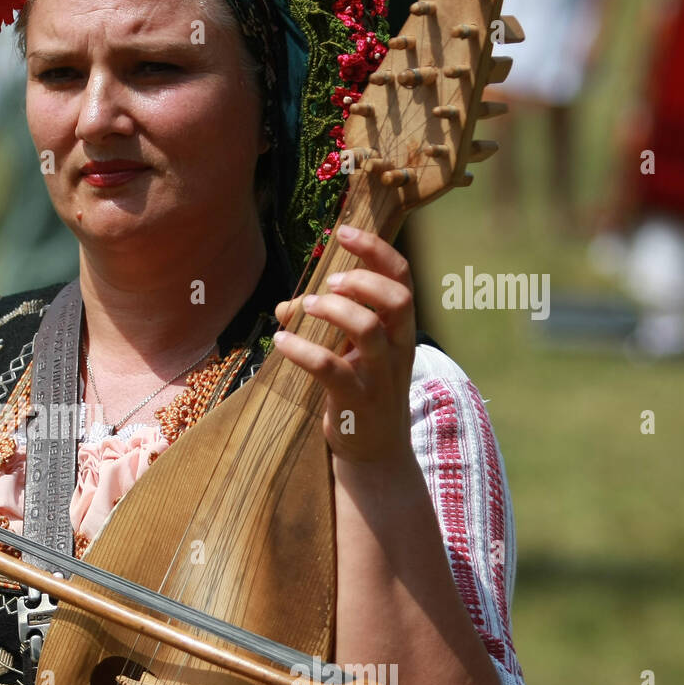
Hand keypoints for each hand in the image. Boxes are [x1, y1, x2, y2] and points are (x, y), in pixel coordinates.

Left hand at [271, 224, 416, 464]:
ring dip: (333, 311)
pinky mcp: (358, 401)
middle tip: (329, 282)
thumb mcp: (348, 353)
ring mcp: (380, 376)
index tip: (345, 232)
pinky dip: (303, 351)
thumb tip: (287, 305)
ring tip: (304, 307)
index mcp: (400, 330)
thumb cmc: (359, 393)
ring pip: (368, 330)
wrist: (374, 452)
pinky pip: (332, 369)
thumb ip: (323, 325)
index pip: (401, 279)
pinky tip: (282, 340)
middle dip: (362, 280)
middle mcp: (397, 348)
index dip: (376, 250)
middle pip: (397, 299)